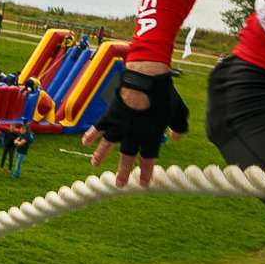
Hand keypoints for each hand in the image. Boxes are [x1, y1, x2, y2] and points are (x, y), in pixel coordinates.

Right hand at [84, 63, 178, 186]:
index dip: (146, 172)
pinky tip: (85, 142)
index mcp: (151, 136)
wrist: (147, 79)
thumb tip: (177, 138)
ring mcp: (120, 125)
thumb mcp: (178, 112)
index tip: (144, 183)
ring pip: (108, 145)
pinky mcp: (110, 114)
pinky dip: (90, 134)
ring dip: (100, 155)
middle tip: (119, 184)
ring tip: (94, 165)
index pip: (148, 158)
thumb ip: (179, 127)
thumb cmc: (165, 95)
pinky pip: (98, 127)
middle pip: (127, 157)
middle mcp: (133, 134)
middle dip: (124, 172)